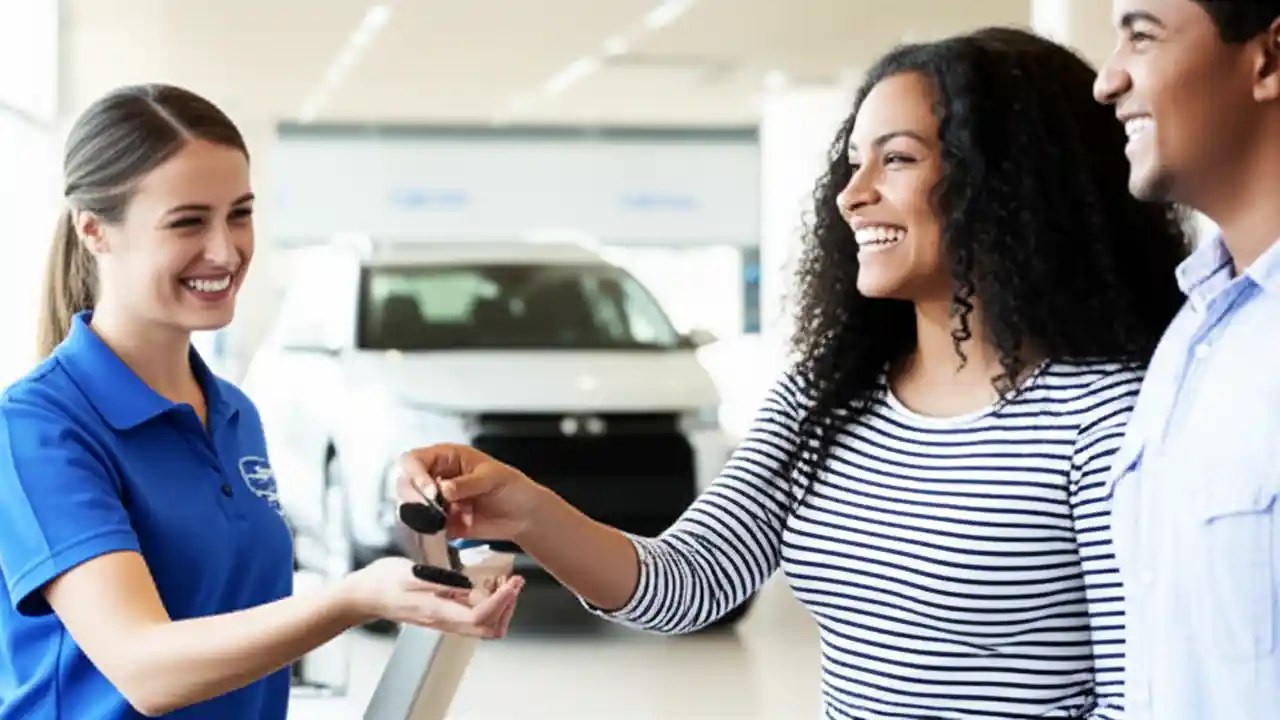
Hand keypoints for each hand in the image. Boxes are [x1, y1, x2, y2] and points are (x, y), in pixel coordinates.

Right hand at [339, 556, 522, 637]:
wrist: (363, 596)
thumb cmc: (382, 582)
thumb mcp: (409, 573)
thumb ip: (437, 579)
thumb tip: (465, 585)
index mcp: (437, 611)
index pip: (479, 618)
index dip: (501, 603)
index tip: (511, 583)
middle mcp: (444, 621)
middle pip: (488, 629)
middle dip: (506, 606)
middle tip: (512, 581)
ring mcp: (445, 620)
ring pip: (484, 626)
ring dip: (500, 605)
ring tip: (502, 581)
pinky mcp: (444, 614)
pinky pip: (474, 617)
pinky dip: (488, 603)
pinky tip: (486, 584)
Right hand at [397, 444, 545, 540]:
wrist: (524, 516)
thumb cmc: (512, 487)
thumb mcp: (492, 478)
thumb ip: (467, 483)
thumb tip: (443, 489)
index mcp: (446, 458)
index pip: (414, 460)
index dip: (416, 473)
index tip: (430, 489)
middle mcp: (436, 478)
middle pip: (406, 484)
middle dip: (417, 496)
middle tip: (436, 507)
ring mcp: (437, 502)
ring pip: (412, 508)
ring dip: (427, 514)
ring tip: (453, 516)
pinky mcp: (441, 524)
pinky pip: (426, 528)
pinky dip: (436, 530)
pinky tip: (457, 525)